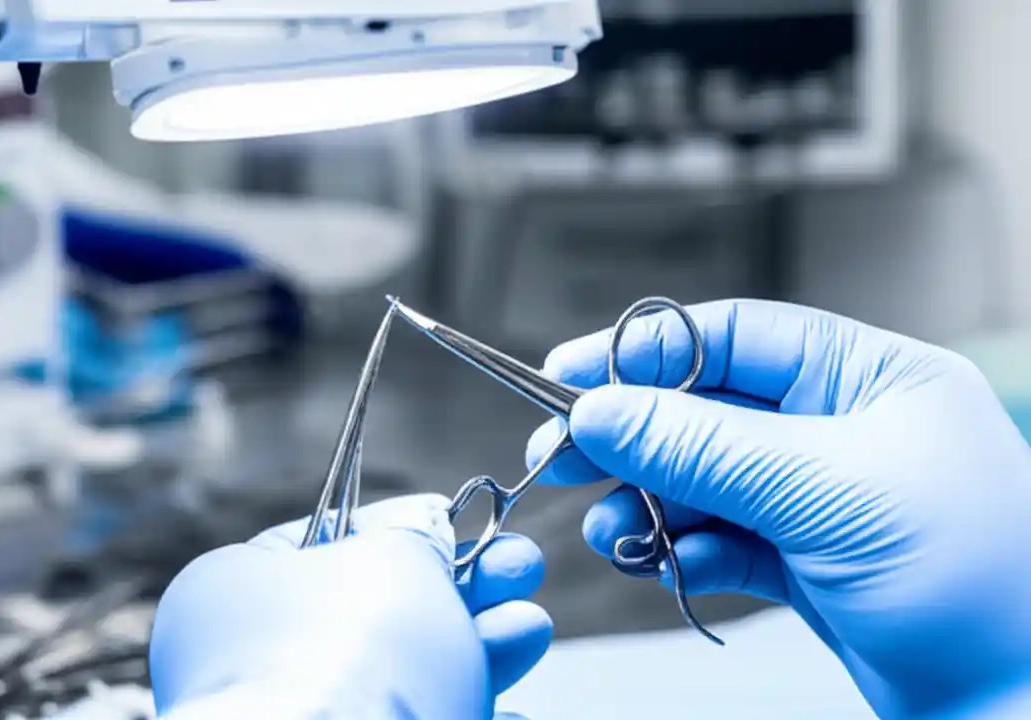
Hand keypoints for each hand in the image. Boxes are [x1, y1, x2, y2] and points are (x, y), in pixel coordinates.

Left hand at [150, 494, 550, 718]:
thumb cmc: (346, 657)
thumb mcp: (393, 558)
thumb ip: (416, 534)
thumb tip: (426, 525)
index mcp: (235, 590)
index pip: (327, 540)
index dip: (404, 526)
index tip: (467, 520)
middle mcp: (257, 659)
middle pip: (381, 610)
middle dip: (466, 588)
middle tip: (520, 568)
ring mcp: (303, 716)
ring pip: (409, 675)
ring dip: (482, 647)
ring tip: (530, 630)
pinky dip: (471, 712)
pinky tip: (514, 712)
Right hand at [526, 299, 1030, 719]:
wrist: (1021, 706)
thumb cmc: (979, 587)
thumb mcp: (825, 492)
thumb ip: (702, 447)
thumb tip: (602, 411)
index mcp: (871, 378)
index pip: (735, 337)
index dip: (643, 352)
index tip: (568, 375)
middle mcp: (843, 429)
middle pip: (706, 409)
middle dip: (631, 434)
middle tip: (558, 455)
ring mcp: (821, 499)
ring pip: (702, 480)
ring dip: (647, 501)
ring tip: (612, 529)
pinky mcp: (806, 563)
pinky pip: (719, 539)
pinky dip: (680, 549)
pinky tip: (659, 563)